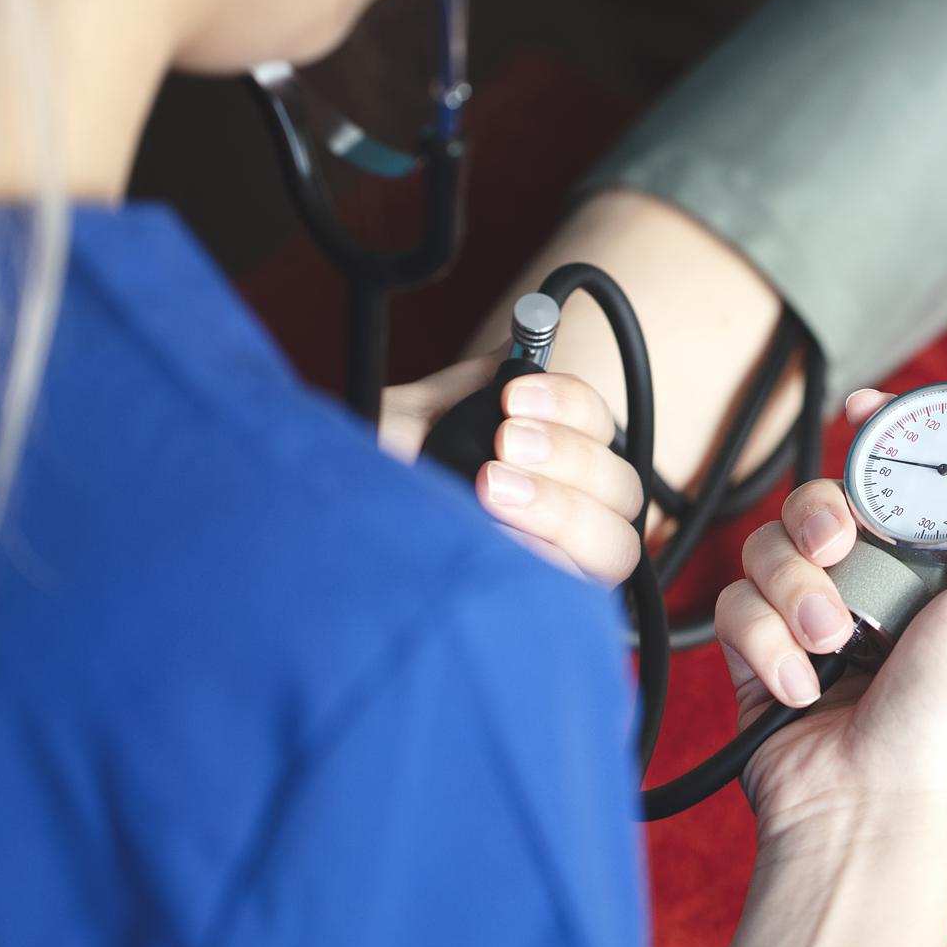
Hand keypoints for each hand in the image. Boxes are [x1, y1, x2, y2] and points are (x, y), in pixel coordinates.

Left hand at [379, 355, 644, 586]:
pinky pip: (579, 591)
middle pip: (622, 487)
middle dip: (568, 458)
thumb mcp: (415, 418)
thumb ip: (475, 383)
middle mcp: (567, 512)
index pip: (600, 425)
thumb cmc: (371, 484)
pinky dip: (545, 560)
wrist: (325, 539)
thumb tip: (528, 339)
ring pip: (613, 542)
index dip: (570, 404)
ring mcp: (561, 566)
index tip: (511, 396)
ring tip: (491, 491)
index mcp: (547, 458)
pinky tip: (500, 540)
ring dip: (561, 508)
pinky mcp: (547, 608)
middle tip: (500, 447)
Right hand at [716, 390, 946, 841]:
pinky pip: (738, 606)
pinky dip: (764, 643)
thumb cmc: (946, 724)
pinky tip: (799, 686)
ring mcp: (814, 620)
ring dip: (793, 592)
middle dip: (819, 518)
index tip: (862, 410)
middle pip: (821, 502)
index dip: (879, 438)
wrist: (863, 813)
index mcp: (937, 572)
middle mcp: (876, 589)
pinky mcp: (763, 654)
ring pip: (770, 548)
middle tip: (836, 544)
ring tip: (828, 645)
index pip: (900, 478)